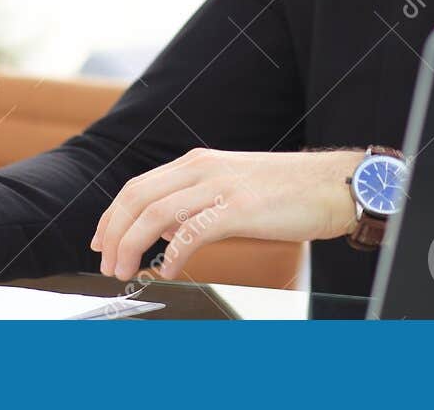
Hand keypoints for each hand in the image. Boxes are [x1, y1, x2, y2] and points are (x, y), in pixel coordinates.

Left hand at [90, 148, 364, 281]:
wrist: (333, 185)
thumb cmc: (287, 191)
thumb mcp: (230, 188)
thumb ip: (195, 203)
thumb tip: (163, 229)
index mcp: (198, 164)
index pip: (138, 186)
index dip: (112, 215)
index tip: (101, 241)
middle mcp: (203, 169)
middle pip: (138, 197)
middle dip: (114, 233)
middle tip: (107, 263)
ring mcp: (221, 187)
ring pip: (156, 213)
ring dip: (132, 245)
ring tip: (126, 270)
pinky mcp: (241, 209)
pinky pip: (194, 232)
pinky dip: (174, 254)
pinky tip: (169, 270)